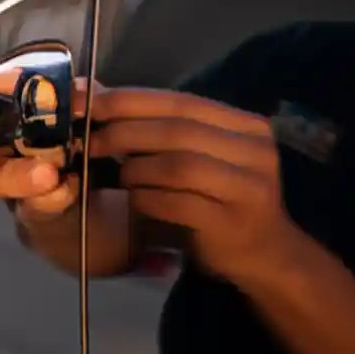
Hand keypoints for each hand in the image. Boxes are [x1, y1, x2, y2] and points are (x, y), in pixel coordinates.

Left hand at [88, 87, 310, 289]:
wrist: (264, 255)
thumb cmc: (219, 198)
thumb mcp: (199, 156)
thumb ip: (164, 129)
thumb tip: (100, 98)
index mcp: (246, 127)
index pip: (182, 102)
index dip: (132, 101)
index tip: (90, 104)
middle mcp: (254, 152)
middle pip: (178, 131)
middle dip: (126, 132)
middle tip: (90, 142)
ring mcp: (248, 189)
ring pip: (178, 166)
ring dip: (136, 169)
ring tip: (118, 176)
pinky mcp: (232, 225)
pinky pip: (177, 204)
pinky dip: (147, 199)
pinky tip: (135, 200)